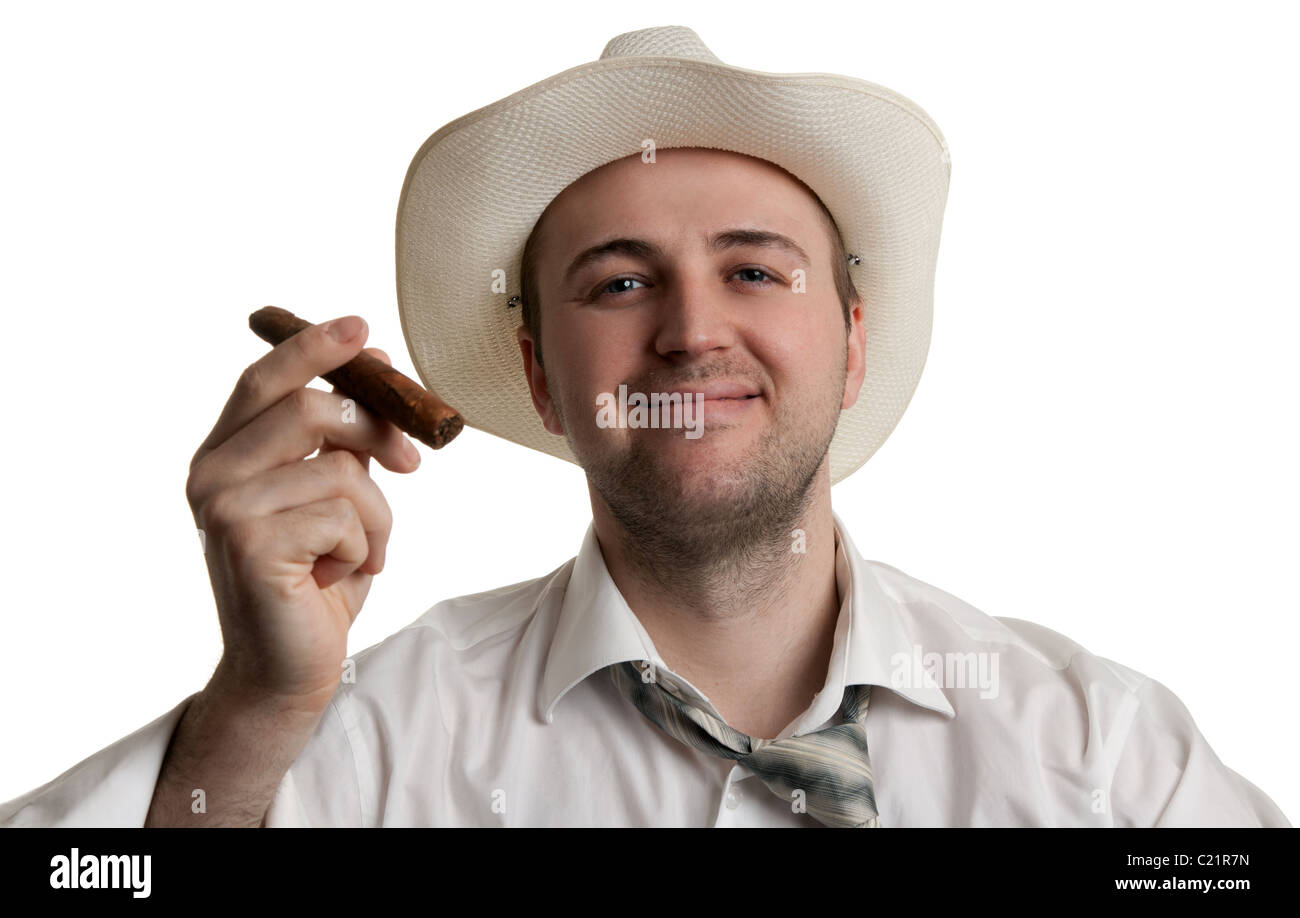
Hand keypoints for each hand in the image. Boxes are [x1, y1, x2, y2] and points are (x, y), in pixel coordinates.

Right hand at [185, 315, 420, 710]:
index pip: (265, 379)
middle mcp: (211, 475)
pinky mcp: (250, 544)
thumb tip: (372, 357)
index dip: (314, 348)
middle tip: (410, 464)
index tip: (363, 328)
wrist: (290, 670)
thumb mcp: (334, 497)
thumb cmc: (316, 581)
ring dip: (376, 516)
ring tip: (363, 552)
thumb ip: (341, 437)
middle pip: (309, 409)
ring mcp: (225, 509)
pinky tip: (340, 577)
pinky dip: (366, 548)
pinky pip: (345, 516)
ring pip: (341, 470)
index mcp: (224, 456)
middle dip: (376, 430)